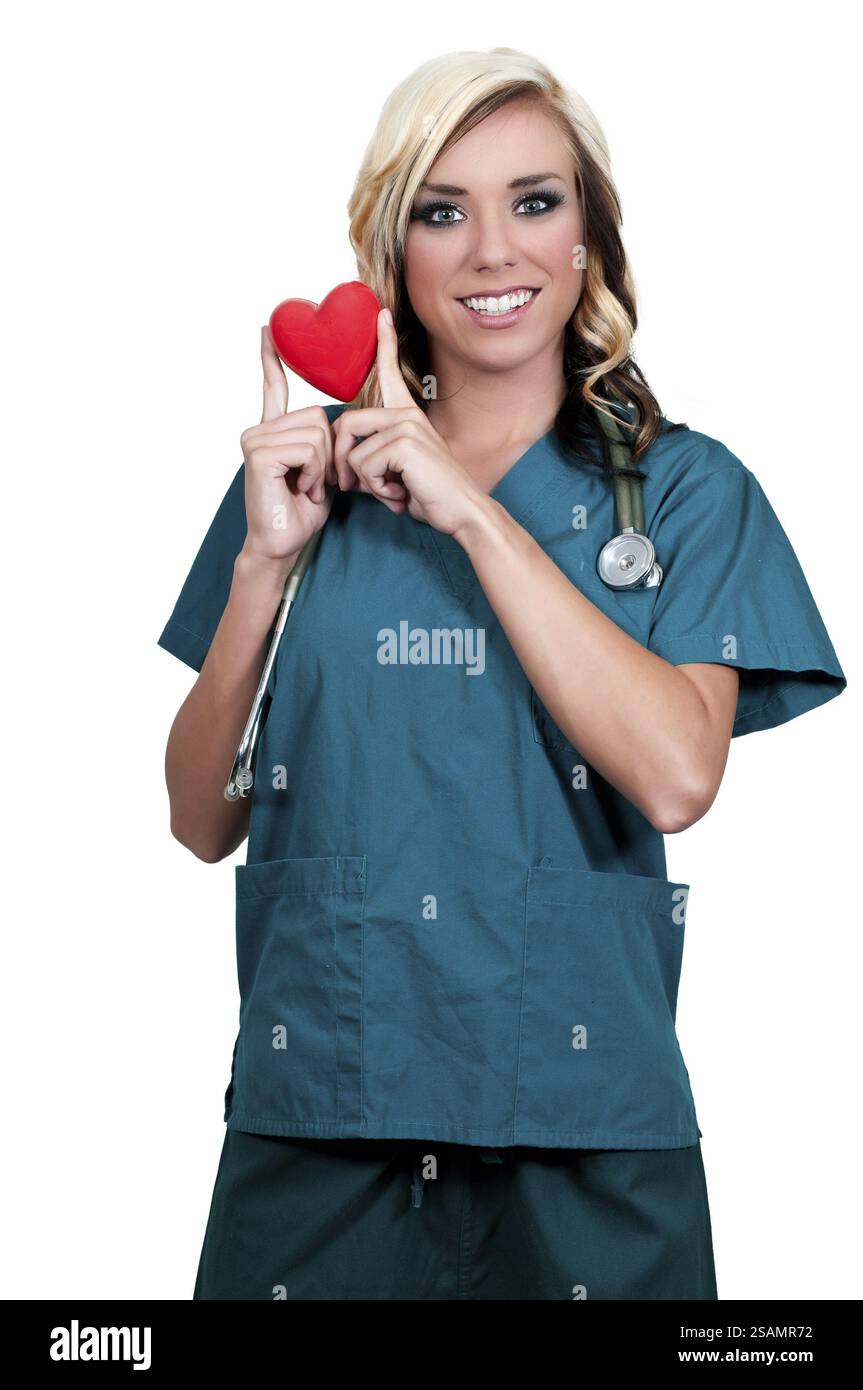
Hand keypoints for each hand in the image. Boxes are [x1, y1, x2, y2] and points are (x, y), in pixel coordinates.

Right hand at [238, 326, 335, 568]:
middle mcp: (259, 429)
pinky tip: (299, 488)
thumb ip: (322, 444)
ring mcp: (255, 439)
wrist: (282, 543)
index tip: (266, 330)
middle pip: (318, 417)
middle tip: (312, 481)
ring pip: (316, 433)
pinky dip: (313, 473)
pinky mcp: (259, 453)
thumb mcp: (320, 470)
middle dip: (328, 453)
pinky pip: (307, 448)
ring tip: (304, 487)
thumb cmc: (301, 511)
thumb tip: (333, 423)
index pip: (274, 387)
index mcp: (272, 430)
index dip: (272, 359)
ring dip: (322, 467)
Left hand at [331, 309, 486, 535]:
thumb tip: (344, 464)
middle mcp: (406, 414)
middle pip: (346, 424)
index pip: (391, 373)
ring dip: (364, 482)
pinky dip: (375, 489)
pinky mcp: (405, 442)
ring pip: (353, 451)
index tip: (380, 314)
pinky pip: (363, 464)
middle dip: (341, 461)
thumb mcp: (397, 473)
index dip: (384, 343)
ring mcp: (406, 425)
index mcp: (408, 415)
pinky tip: (399, 494)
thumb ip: (373, 460)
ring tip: (391, 492)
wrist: (464, 512)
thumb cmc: (432, 496)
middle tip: (354, 487)